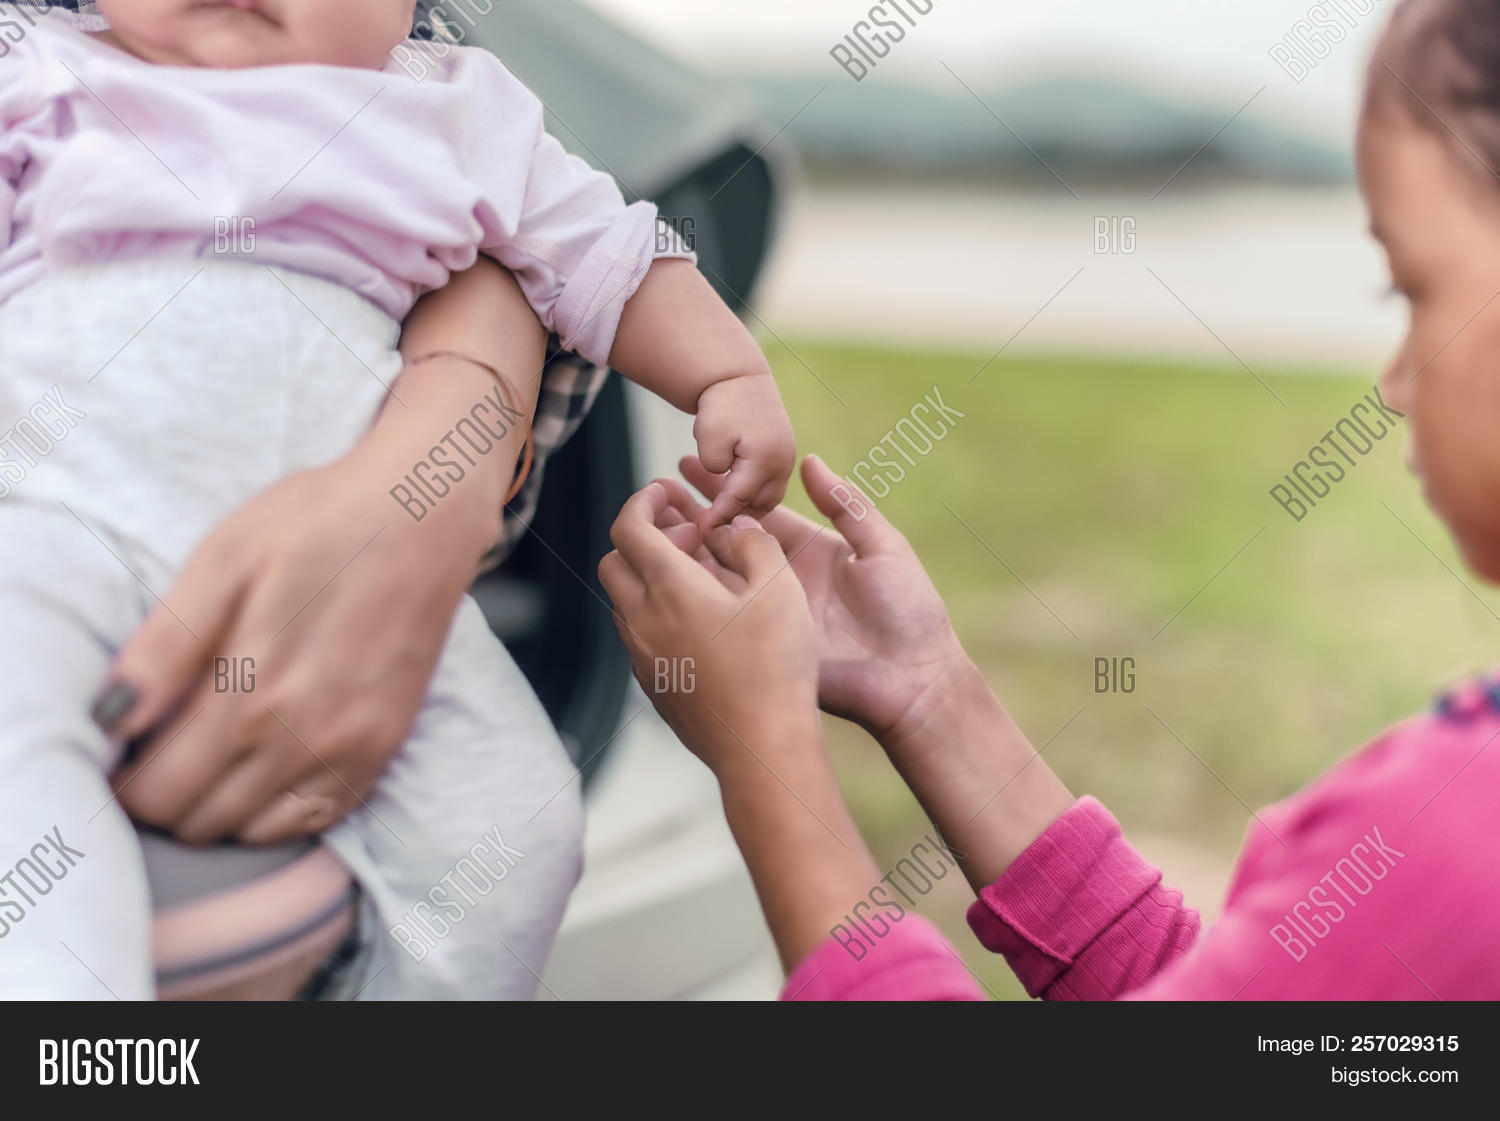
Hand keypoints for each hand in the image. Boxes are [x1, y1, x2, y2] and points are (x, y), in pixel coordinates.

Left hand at [95, 371, 508, 845]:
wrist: (424, 514)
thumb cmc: (318, 522)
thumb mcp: (224, 559)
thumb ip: (165, 646)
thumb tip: (109, 719)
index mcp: (252, 689)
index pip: (159, 791)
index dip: (125, 779)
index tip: (121, 748)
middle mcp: (305, 736)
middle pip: (201, 819)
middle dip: (164, 795)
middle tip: (158, 745)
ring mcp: (352, 748)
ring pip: (254, 830)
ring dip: (215, 807)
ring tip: (205, 755)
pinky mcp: (385, 747)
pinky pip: (315, 821)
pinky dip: (274, 813)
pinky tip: (260, 768)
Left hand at [598, 483, 819, 776]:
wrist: (761, 747)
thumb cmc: (774, 666)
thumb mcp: (778, 588)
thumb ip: (754, 544)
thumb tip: (736, 528)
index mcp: (668, 587)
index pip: (628, 526)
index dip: (643, 500)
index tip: (666, 493)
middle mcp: (643, 620)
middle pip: (614, 562)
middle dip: (643, 538)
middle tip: (690, 538)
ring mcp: (643, 657)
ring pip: (625, 602)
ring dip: (649, 579)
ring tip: (702, 581)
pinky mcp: (653, 687)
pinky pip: (640, 637)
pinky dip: (658, 615)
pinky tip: (703, 624)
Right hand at [672, 454, 974, 751]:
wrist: (912, 683)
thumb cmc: (909, 613)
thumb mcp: (883, 549)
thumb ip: (847, 505)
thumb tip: (811, 461)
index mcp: (808, 550)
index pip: (755, 511)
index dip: (723, 489)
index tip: (687, 464)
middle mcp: (780, 577)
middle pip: (727, 539)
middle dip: (692, 515)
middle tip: (653, 490)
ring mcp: (766, 612)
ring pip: (715, 576)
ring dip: (682, 551)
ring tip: (647, 524)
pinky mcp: (761, 644)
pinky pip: (720, 616)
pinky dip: (691, 595)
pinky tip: (660, 572)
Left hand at [692, 373, 795, 530]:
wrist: (738, 377)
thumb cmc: (721, 404)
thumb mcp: (709, 435)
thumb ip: (713, 466)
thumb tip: (725, 486)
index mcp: (765, 458)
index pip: (739, 500)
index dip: (718, 516)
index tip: (701, 527)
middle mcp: (783, 462)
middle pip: (761, 505)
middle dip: (737, 518)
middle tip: (711, 524)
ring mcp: (787, 460)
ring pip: (769, 499)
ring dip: (747, 509)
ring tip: (722, 513)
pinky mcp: (784, 458)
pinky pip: (770, 487)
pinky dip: (753, 497)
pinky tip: (732, 499)